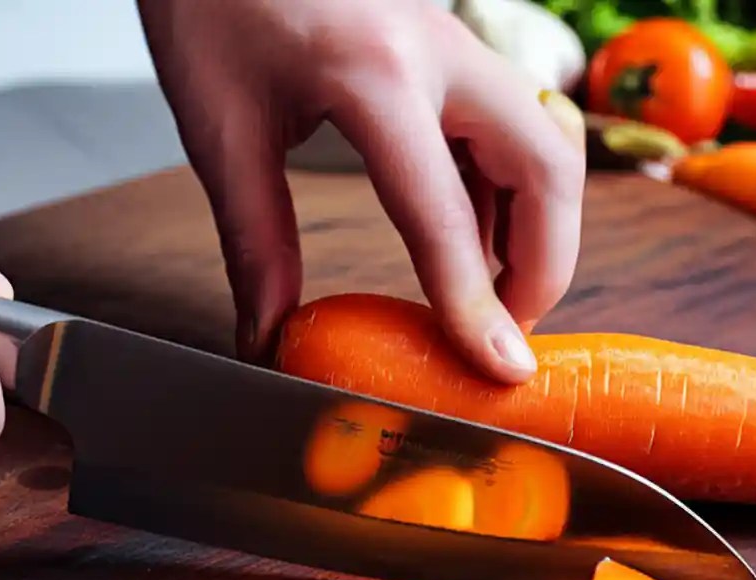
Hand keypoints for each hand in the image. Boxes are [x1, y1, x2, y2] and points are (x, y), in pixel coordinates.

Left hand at [138, 0, 584, 381]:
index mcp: (374, 73)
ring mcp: (451, 39)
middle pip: (548, 166)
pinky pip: (504, 123)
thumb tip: (270, 333)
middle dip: (548, 259)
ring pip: (543, 139)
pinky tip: (468, 236)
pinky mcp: (444, 41)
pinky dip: (503, 189)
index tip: (500, 367)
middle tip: (506, 329)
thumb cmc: (207, 0)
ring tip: (490, 296)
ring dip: (536, 224)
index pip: (445, 213)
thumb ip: (254, 238)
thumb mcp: (220, 126)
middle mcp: (437, 50)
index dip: (476, 302)